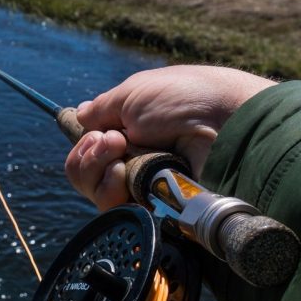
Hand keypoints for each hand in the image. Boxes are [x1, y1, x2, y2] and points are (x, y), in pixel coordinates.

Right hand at [65, 65, 275, 210]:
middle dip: (89, 153)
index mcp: (130, 130)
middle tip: (115, 141)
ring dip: (98, 168)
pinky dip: (111, 186)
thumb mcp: (133, 93)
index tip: (97, 132)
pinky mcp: (149, 206)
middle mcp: (133, 159)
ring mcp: (141, 184)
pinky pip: (110, 206)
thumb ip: (100, 109)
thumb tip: (79, 114)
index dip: (85, 143)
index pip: (90, 148)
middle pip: (84, 171)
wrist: (221, 124)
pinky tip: (125, 174)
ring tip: (123, 153)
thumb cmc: (182, 99)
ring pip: (93, 190)